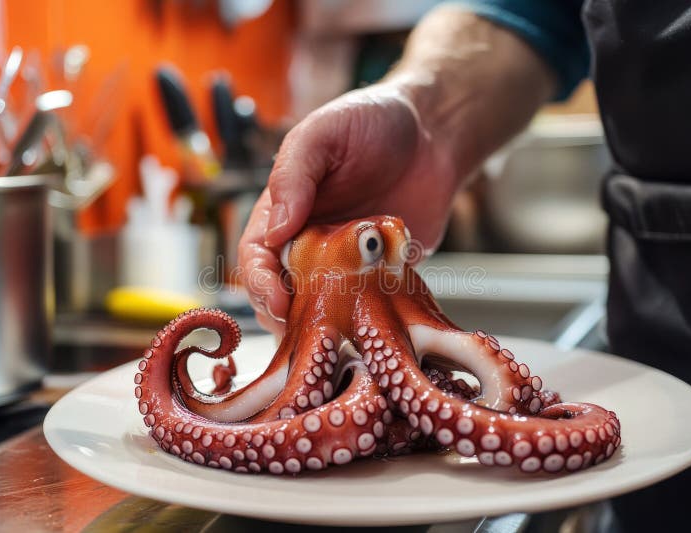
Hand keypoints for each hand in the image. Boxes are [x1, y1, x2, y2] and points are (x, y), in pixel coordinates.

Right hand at [238, 83, 460, 335]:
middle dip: (287, 317)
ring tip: (339, 337)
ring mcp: (346, 264)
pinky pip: (367, 309)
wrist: (434, 133)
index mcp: (284, 212)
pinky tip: (375, 329)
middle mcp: (309, 243)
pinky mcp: (381, 276)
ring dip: (325, 326)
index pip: (256, 257)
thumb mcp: (323, 133)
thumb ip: (293, 174)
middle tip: (308, 331)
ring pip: (322, 309)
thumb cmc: (372, 121)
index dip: (260, 283)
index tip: (278, 301)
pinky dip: (366, 324)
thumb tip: (274, 231)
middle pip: (282, 293)